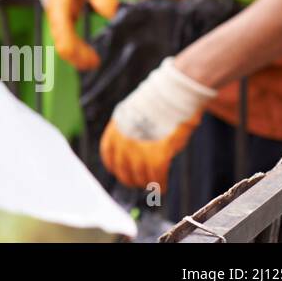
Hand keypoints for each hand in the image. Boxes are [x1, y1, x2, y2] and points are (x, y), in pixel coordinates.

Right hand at [40, 0, 117, 70]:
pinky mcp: (64, 11)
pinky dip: (76, 43)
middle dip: (77, 56)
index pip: (62, 36)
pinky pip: (67, 32)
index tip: (93, 60)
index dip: (76, 52)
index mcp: (58, 2)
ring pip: (63, 39)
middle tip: (96, 65)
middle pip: (61, 41)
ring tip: (93, 61)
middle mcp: (55, 10)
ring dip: (76, 52)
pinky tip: (87, 51)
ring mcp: (59, 11)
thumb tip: (112, 15)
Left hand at [100, 57, 215, 189]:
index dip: (114, 166)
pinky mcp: (157, 155)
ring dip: (146, 182)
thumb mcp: (137, 112)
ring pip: (140, 175)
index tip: (119, 172)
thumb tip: (130, 144)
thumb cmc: (159, 103)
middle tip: (139, 183)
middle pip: (123, 169)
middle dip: (131, 179)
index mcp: (117, 127)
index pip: (108, 152)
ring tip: (153, 184)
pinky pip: (157, 175)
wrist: (173, 93)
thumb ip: (131, 130)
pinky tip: (164, 187)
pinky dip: (161, 183)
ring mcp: (140, 149)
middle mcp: (124, 140)